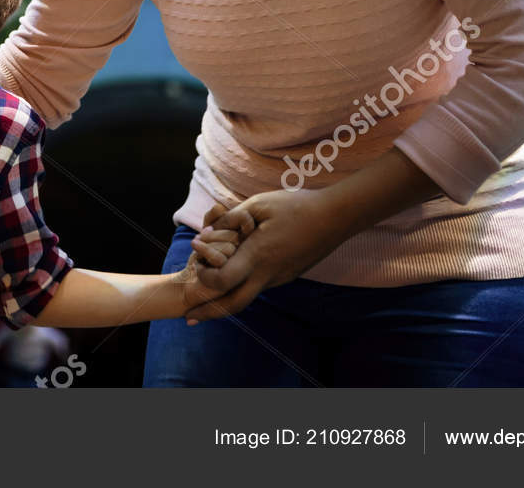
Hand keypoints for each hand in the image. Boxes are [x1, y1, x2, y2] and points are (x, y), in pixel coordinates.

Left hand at [182, 188, 347, 323]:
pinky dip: (241, 287)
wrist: (335, 218)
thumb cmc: (296, 207)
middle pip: (233, 305)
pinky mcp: (286, 276)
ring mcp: (278, 278)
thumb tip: (208, 232)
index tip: (195, 255)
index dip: (203, 274)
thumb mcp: (258, 204)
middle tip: (188, 317)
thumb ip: (230, 219)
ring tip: (205, 298)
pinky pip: (259, 287)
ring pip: (247, 297)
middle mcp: (267, 274)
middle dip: (207, 313)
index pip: (222, 281)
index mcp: (257, 256)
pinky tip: (232, 276)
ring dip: (224, 300)